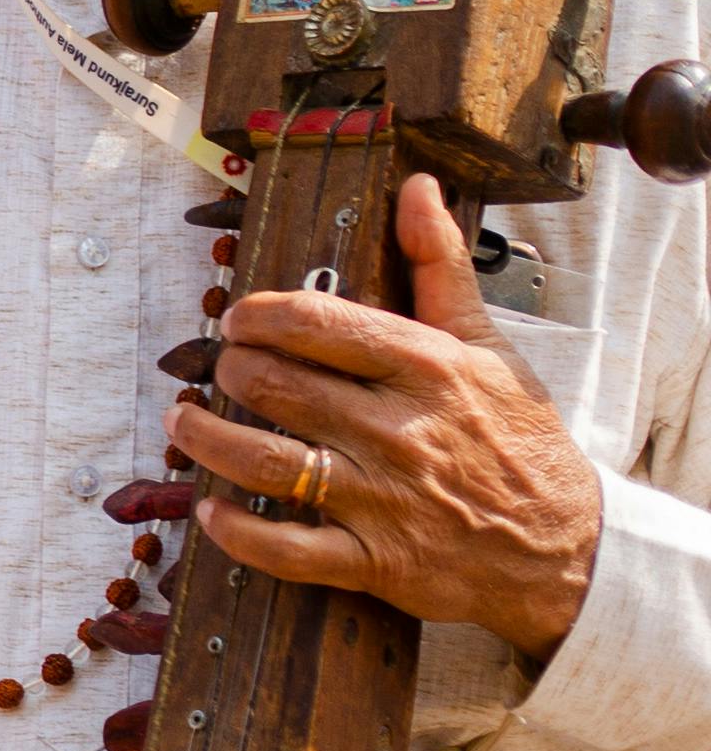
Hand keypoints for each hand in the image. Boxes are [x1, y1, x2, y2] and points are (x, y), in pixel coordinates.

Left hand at [153, 173, 597, 665]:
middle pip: (276, 388)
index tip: (237, 319)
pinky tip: (209, 510)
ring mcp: (385, 499)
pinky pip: (287, 549)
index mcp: (427, 369)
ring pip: (265, 463)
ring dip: (206, 439)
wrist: (567, 546)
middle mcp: (400, 431)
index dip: (258, 316)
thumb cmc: (519, 439)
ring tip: (182, 419)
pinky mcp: (377, 561)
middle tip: (219, 366)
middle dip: (229, 371)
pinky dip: (237, 531)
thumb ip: (440, 268)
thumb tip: (416, 189)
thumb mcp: (489, 347)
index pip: (316, 325)